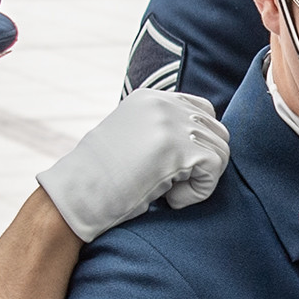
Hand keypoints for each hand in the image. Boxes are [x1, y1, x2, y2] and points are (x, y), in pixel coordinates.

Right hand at [38, 89, 229, 242]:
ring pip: (221, 150)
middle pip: (218, 131)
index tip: (175, 169)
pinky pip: (214, 170)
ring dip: (201, 180)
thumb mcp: (132, 140)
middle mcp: (163, 103)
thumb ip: (163, 131)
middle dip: (203, 163)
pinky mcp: (178, 148)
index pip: (203, 110)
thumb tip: (202, 142)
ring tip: (170, 193)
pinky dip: (198, 193)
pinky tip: (171, 200)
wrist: (77, 195)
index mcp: (151, 98)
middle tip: (172, 185)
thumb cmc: (102, 179)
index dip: (199, 144)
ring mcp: (171, 123)